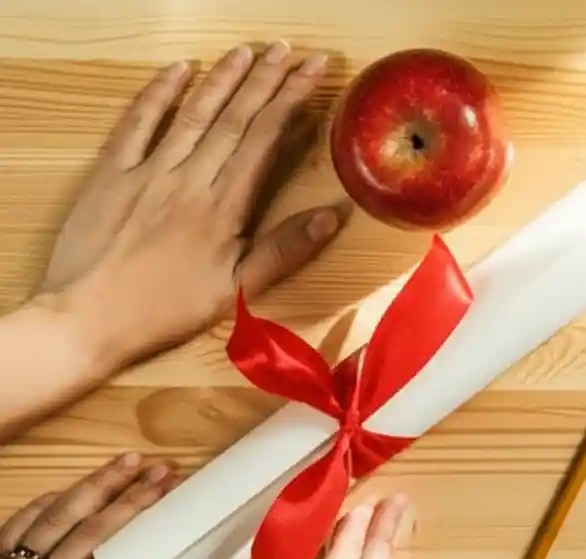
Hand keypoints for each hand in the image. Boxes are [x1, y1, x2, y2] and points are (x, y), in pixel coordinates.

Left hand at [0, 454, 181, 558]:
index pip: (101, 546)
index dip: (139, 514)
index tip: (171, 492)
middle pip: (77, 518)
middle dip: (124, 488)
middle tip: (161, 467)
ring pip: (46, 514)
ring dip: (88, 486)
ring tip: (124, 462)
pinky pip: (13, 526)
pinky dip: (44, 504)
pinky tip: (62, 495)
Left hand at [38, 41, 346, 371]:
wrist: (87, 318)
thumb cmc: (166, 311)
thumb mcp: (236, 292)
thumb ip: (284, 250)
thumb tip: (333, 216)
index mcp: (224, 207)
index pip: (265, 139)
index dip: (292, 99)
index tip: (314, 71)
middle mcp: (189, 179)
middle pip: (235, 118)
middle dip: (266, 79)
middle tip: (290, 49)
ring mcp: (148, 171)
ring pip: (193, 113)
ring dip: (223, 78)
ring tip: (249, 51)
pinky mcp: (111, 174)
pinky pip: (137, 123)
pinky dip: (158, 94)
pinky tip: (179, 71)